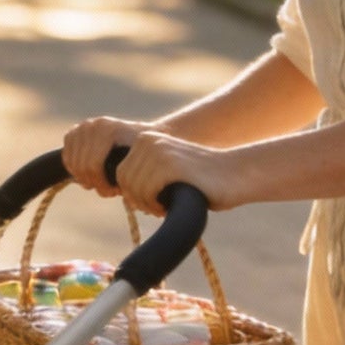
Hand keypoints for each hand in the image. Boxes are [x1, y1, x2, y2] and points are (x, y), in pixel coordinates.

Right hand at [60, 116, 157, 198]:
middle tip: (107, 192)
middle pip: (82, 165)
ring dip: (84, 178)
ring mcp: (82, 127)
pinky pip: (67, 157)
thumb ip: (134, 171)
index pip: (93, 165)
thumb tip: (126, 195)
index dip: (101, 184)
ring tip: (100, 184)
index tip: (113, 192)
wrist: (139, 132)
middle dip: (93, 183)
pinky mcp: (74, 132)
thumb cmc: (143, 148)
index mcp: (108, 130)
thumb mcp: (143, 158)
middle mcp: (92, 125)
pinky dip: (75, 170)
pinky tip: (89, 176)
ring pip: (72, 163)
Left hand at [110, 130, 242, 215]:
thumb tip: (108, 188)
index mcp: (145, 140)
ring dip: (148, 204)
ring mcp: (160, 151)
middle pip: (124, 182)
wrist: (237, 173)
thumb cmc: (201, 180)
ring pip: (134, 188)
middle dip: (139, 199)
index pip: (119, 174)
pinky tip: (173, 202)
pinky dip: (157, 204)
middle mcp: (149, 141)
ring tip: (167, 204)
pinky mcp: (171, 165)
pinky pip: (148, 191)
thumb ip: (141, 174)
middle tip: (160, 205)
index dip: (133, 194)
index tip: (152, 200)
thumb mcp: (164, 170)